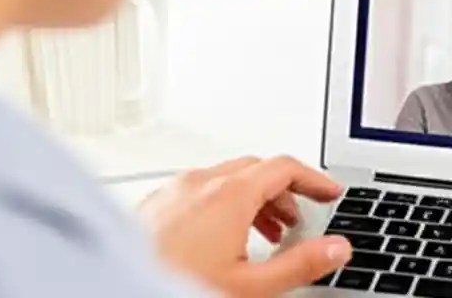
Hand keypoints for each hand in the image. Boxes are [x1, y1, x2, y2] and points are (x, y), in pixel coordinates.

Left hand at [137, 155, 352, 296]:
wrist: (114, 292)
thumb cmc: (173, 288)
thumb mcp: (251, 288)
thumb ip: (301, 265)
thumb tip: (336, 249)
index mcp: (228, 194)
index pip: (284, 166)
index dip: (314, 179)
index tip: (330, 194)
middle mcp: (198, 183)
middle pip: (255, 169)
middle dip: (285, 192)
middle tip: (302, 219)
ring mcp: (171, 192)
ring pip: (225, 179)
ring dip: (254, 199)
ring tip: (266, 234)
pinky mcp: (153, 206)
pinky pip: (197, 191)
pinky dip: (223, 205)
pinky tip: (222, 240)